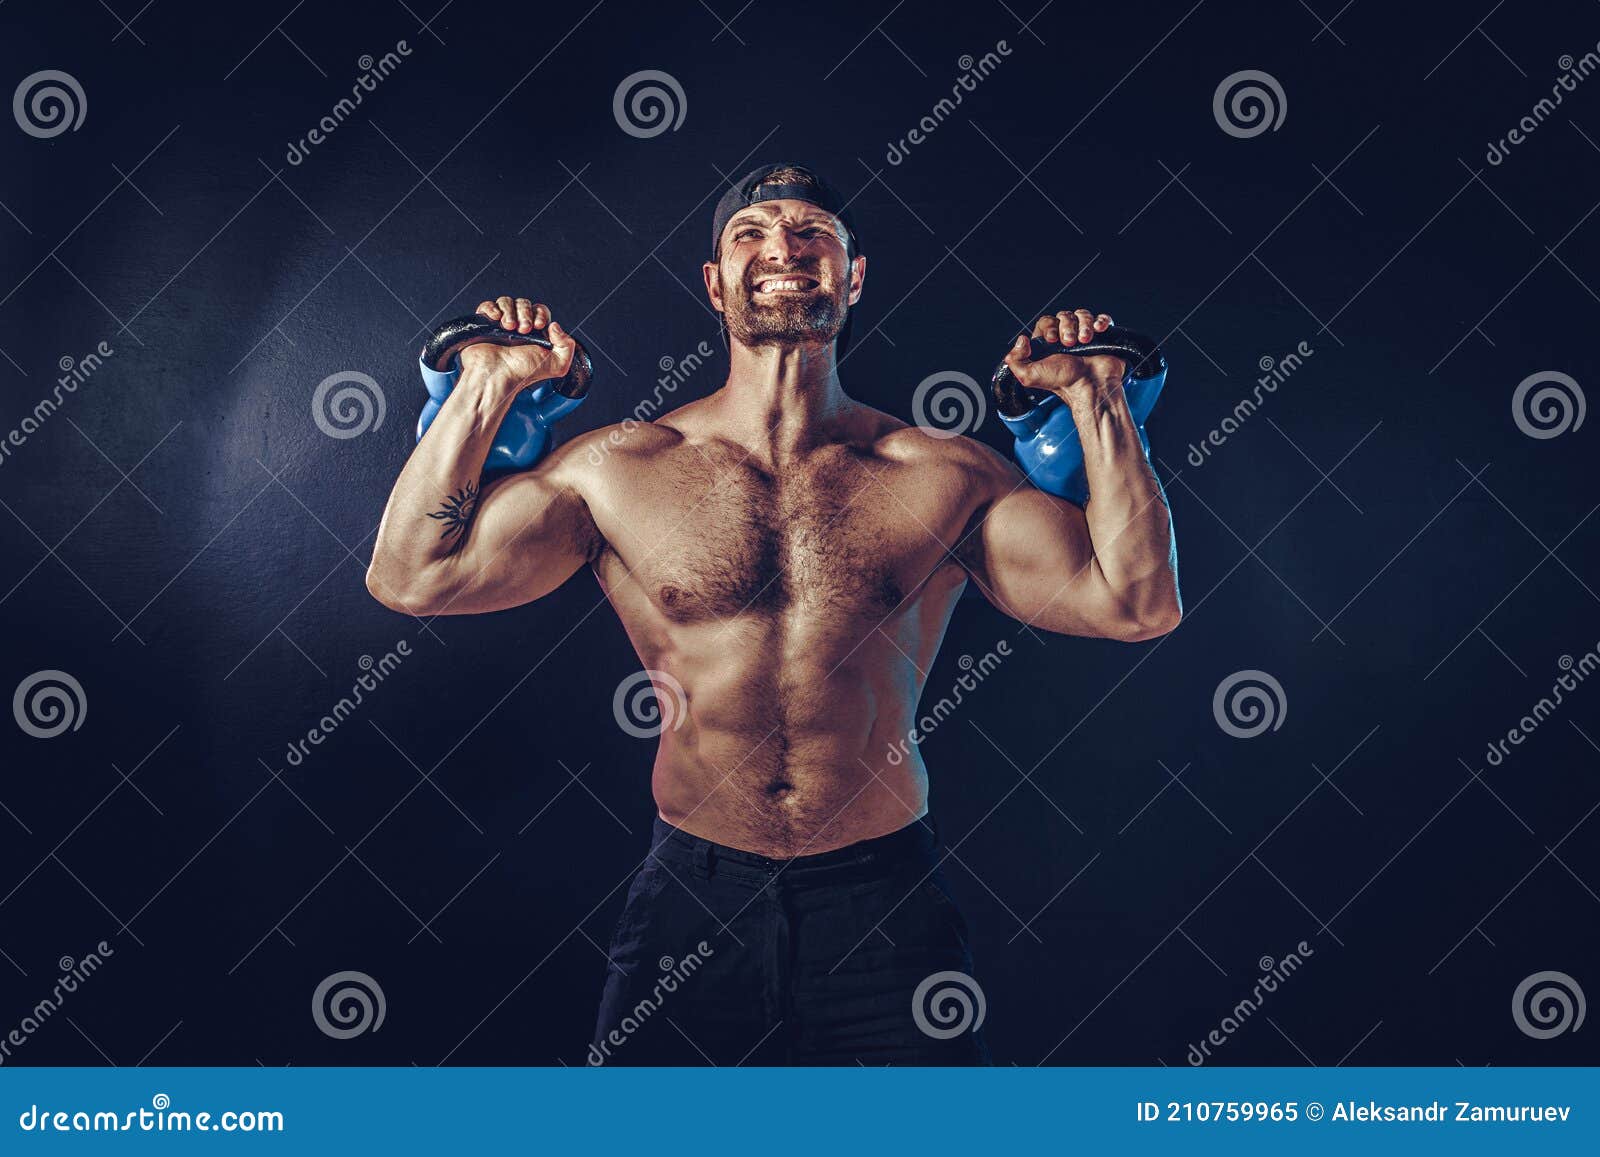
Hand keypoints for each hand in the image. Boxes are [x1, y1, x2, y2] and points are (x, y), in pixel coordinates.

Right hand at [460, 295, 575, 393]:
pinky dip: (492, 308)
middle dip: (525, 313)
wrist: (497, 377)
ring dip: (510, 311)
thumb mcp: (557, 365)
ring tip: (509, 328)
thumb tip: (555, 326)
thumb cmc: (523, 373)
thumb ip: (567, 345)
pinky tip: (496, 319)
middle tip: (523, 330)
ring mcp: (500, 325)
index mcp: (535, 334)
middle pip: (524, 303)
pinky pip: (487, 306)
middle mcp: (518, 328)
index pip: (540, 310)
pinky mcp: (484, 325)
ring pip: (506, 302)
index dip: (541, 314)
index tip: (539, 326)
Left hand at [1002, 308, 1125, 404]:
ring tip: (1084, 341)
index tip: (1053, 340)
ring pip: (1083, 315)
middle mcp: (1068, 338)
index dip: (1049, 327)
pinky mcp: (1104, 337)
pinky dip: (1101, 321)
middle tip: (1069, 343)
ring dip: (1084, 324)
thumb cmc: (1063, 383)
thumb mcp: (1030, 376)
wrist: (1090, 387)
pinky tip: (1098, 330)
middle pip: (1065, 315)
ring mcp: (1087, 337)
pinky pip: (1103, 319)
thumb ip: (1016, 360)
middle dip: (1067, 326)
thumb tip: (1021, 341)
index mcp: (1050, 345)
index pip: (1047, 322)